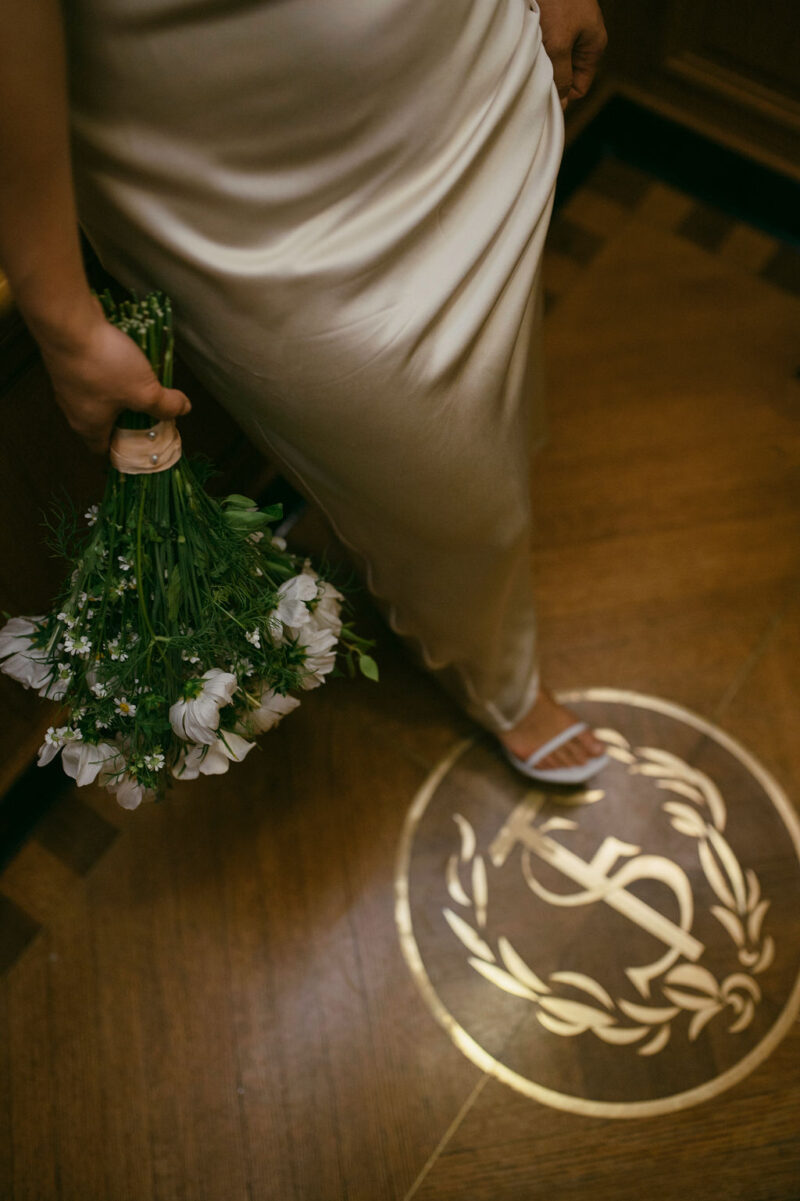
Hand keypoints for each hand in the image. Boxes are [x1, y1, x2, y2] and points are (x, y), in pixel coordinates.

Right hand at [37, 294, 191, 454]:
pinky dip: (108, 371)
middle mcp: (73, 409)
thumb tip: (183, 409)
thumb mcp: (144, 390)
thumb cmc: (104, 366)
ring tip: (142, 383)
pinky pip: (93, 374)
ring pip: (98, 396)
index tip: (145, 441)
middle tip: (150, 411)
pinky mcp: (69, 362)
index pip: (105, 450)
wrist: (68, 323)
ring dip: (119, 392)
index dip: (125, 450)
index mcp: (88, 426)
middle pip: (103, 422)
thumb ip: (165, 404)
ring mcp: (68, 384)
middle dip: (127, 418)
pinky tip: (125, 360)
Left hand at [536, 0, 607, 110]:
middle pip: (566, 74)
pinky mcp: (555, 18)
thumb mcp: (559, 44)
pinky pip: (545, 44)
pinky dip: (534, 47)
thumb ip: (561, 76)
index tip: (542, 101)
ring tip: (528, 59)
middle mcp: (584, 38)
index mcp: (593, 46)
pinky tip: (525, 45)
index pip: (579, 88)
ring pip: (553, 59)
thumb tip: (563, 104)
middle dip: (549, 80)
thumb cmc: (556, 0)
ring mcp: (570, 27)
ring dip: (539, 63)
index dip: (562, 98)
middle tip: (531, 82)